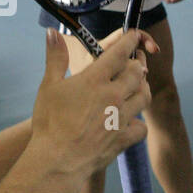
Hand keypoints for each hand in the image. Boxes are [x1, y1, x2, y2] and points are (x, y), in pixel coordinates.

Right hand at [30, 28, 156, 182]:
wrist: (58, 159)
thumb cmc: (50, 122)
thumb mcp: (49, 86)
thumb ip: (55, 57)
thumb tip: (52, 33)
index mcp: (95, 79)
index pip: (120, 53)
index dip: (130, 41)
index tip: (135, 35)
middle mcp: (113, 95)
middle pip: (137, 72)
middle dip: (137, 65)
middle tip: (134, 63)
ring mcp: (121, 117)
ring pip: (144, 96)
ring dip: (142, 89)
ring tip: (135, 88)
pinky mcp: (124, 137)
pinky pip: (142, 127)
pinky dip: (138, 123)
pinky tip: (130, 121)